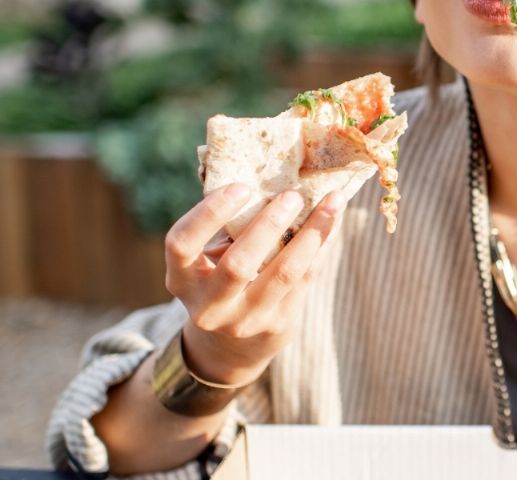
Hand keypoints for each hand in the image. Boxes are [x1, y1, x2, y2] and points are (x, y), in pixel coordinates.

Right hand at [163, 183, 346, 386]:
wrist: (231, 346)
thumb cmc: (219, 279)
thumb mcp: (207, 260)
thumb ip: (228, 227)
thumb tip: (268, 170)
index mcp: (182, 279)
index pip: (182, 244)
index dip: (209, 214)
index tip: (241, 186)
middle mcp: (209, 306)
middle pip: (238, 265)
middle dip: (268, 226)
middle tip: (292, 194)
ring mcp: (245, 319)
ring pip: (284, 274)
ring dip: (312, 233)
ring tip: (332, 201)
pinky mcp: (278, 323)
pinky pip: (306, 278)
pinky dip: (322, 245)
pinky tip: (334, 219)